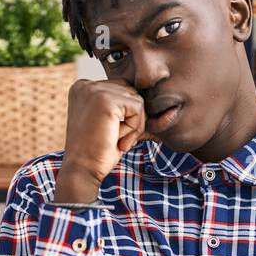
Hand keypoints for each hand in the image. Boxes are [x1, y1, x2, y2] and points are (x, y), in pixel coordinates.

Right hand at [57, 78, 153, 202]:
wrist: (83, 171)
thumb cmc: (99, 152)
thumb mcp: (118, 127)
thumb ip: (137, 114)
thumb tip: (172, 113)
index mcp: (84, 88)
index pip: (122, 90)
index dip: (126, 115)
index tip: (111, 135)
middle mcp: (86, 85)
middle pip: (131, 92)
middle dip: (131, 120)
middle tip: (114, 139)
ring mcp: (94, 90)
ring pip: (137, 100)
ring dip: (133, 126)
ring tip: (115, 140)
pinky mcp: (105, 100)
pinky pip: (138, 108)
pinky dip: (134, 128)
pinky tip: (118, 140)